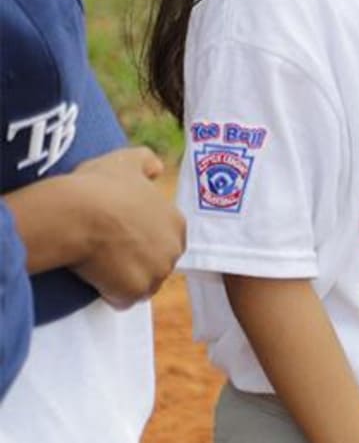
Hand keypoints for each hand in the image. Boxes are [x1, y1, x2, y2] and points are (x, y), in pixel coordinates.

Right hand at [72, 148, 184, 306]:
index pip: (163, 241)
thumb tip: (158, 169)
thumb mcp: (125, 161)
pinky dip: (110, 295)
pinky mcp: (136, 291)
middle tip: (108, 252)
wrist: (77, 213)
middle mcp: (174, 249)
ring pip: (142, 285)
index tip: (118, 236)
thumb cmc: (99, 186)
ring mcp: (157, 272)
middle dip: (136, 264)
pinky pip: (124, 301)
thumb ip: (146, 161)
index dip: (140, 241)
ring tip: (100, 265)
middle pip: (157, 265)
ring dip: (124, 281)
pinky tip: (95, 278)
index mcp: (176, 222)